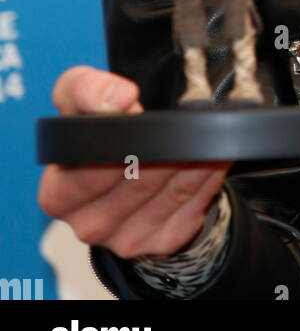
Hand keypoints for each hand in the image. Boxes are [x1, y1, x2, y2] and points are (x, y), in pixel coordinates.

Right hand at [38, 66, 230, 260]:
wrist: (122, 167)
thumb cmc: (95, 130)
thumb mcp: (77, 98)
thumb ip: (87, 89)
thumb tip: (119, 99)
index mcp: (59, 194)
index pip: (94, 167)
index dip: (123, 136)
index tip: (140, 111)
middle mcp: (89, 223)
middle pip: (140, 178)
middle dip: (167, 144)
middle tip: (181, 119)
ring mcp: (125, 238)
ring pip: (173, 189)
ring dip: (195, 157)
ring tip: (203, 131)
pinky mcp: (160, 242)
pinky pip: (195, 203)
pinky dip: (207, 175)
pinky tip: (209, 156)